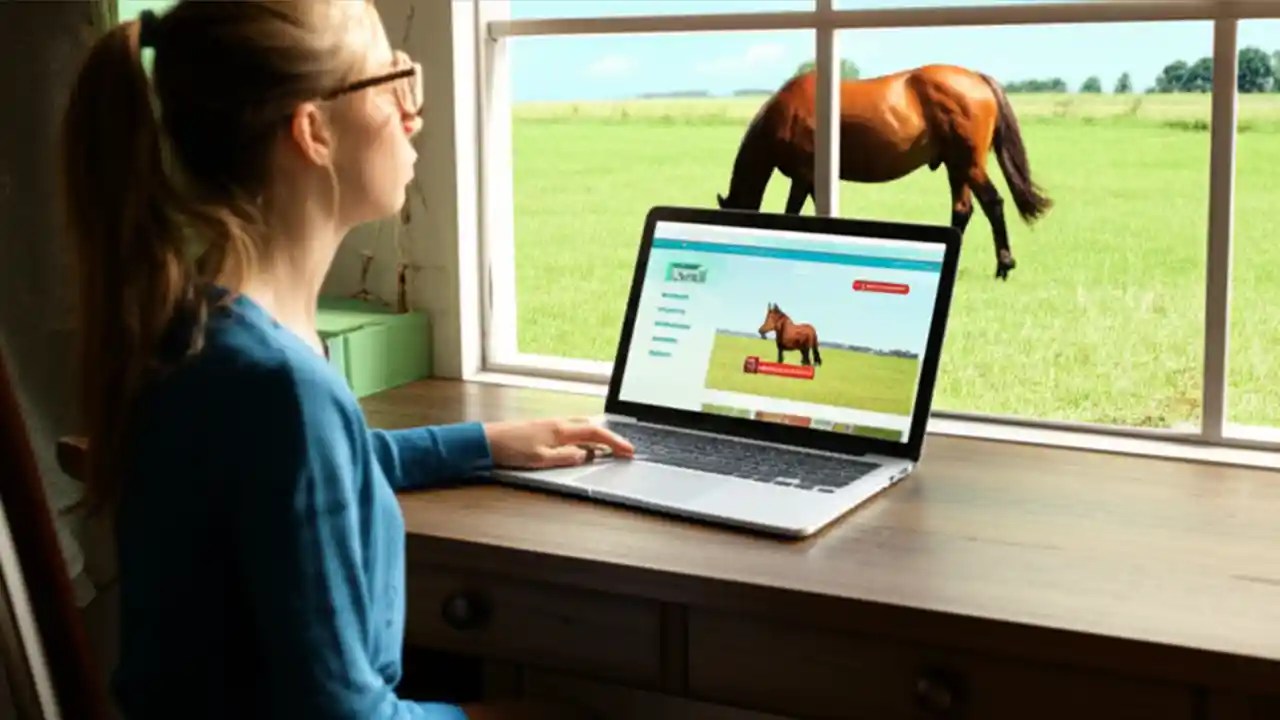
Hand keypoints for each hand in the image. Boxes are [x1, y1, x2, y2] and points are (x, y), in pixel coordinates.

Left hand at [482, 417, 634, 469]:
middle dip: (610, 437)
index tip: (629, 451)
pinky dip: (584, 436)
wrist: (487, 440)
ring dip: (597, 436)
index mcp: (561, 430)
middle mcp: (558, 423)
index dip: (614, 442)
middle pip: (592, 426)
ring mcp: (551, 424)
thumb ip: (565, 457)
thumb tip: (585, 456)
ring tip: (608, 448)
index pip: (595, 434)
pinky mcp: (543, 428)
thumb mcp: (541, 459)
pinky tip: (581, 446)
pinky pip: (571, 430)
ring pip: (582, 427)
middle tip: (623, 450)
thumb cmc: (511, 449)